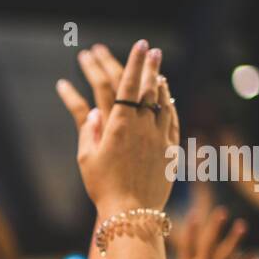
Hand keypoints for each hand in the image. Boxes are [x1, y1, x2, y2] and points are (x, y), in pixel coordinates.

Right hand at [56, 40, 177, 215]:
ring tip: (160, 72)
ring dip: (161, 85)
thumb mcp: (87, 159)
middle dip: (151, 67)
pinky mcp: (170, 150)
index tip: (140, 46)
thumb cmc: (103, 186)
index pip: (128, 85)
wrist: (131, 212)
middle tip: (154, 51)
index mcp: (120, 126)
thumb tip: (94, 112)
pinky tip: (169, 101)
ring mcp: (159, 137)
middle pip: (149, 89)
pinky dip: (170, 107)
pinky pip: (172, 122)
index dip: (135, 63)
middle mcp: (142, 126)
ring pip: (163, 103)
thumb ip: (89, 132)